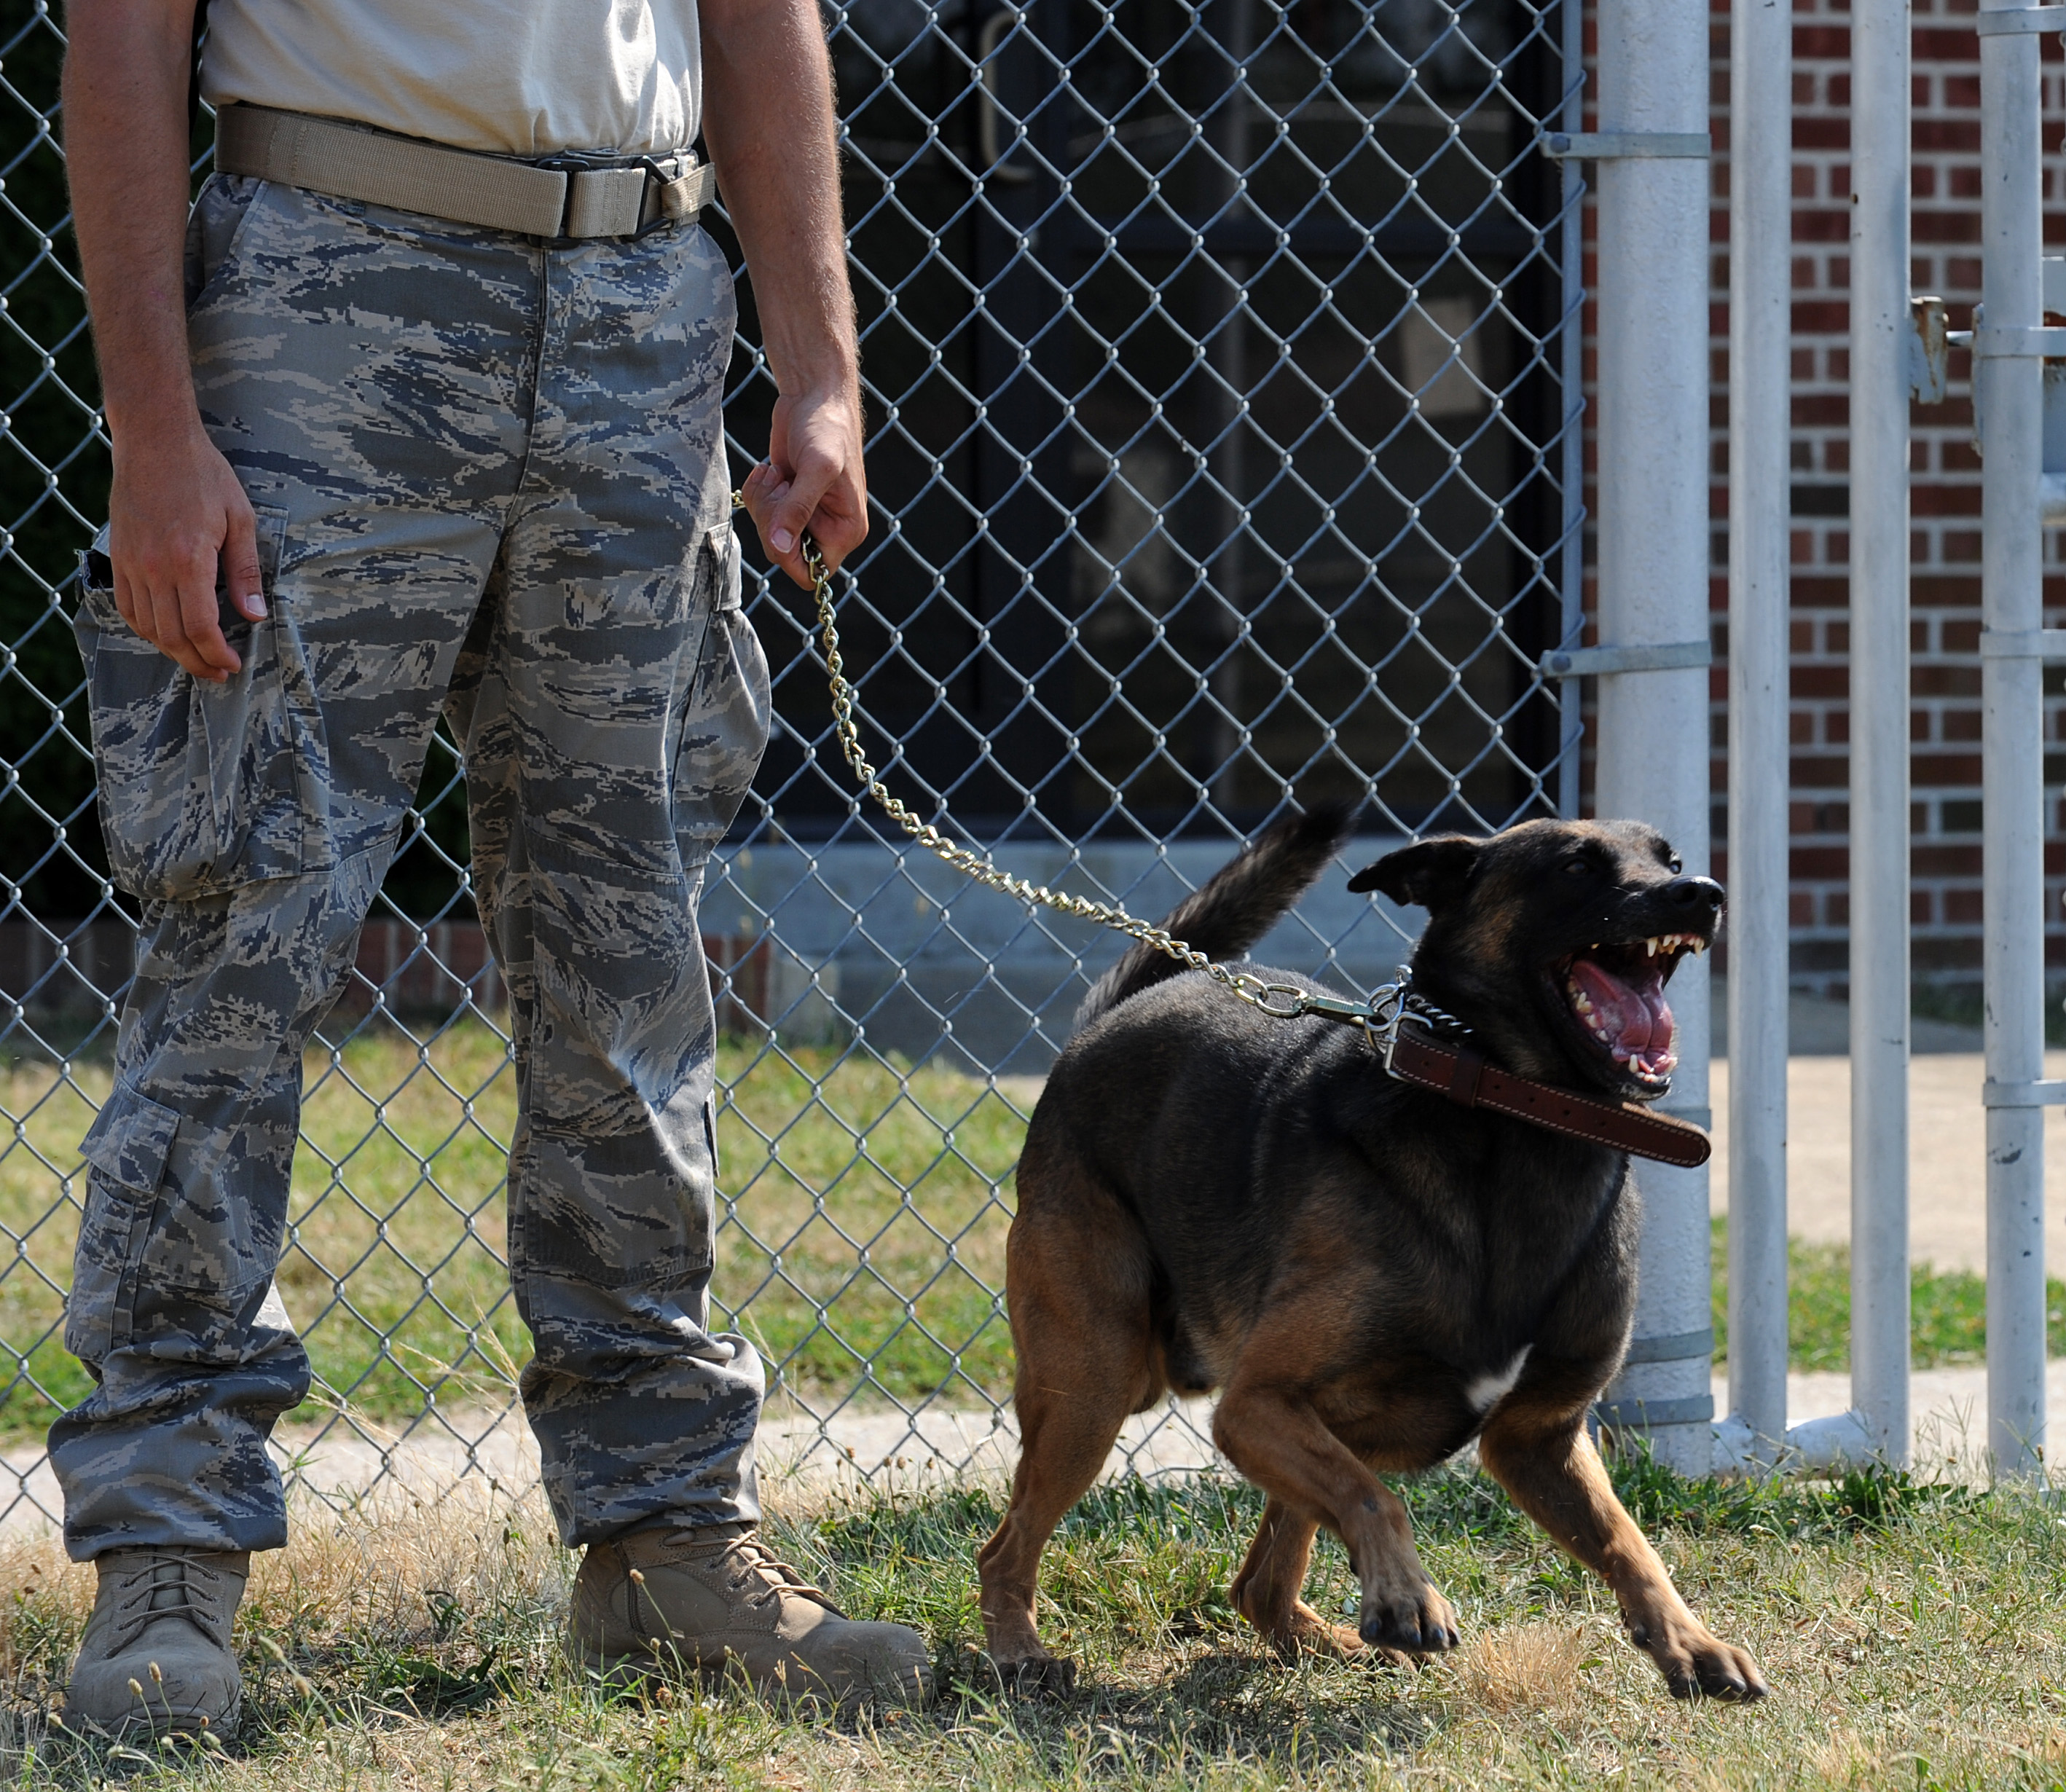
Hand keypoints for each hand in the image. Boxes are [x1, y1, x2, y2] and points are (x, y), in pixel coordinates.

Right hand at [107, 420, 264, 681]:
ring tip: (196, 659)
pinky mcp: (118, 555)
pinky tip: (165, 634)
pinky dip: (145, 629)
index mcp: (188, 559)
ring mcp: (130, 562)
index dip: (216, 653)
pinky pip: (127, 606)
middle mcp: (153, 566)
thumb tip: (255, 615)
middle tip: (218, 673)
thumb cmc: (203, 475)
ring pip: (146, 626)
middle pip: (171, 635)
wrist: (154, 441)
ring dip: (171, 650)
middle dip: (197, 662)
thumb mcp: (240, 520)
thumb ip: (245, 572)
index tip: (233, 665)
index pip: (200, 626)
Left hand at [738, 384, 866, 588]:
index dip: (789, 554)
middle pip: (785, 552)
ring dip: (764, 501)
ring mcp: (805, 513)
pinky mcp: (786, 498)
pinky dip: (758, 490)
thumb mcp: (816, 468)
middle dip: (772, 519)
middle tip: (780, 486)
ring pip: (769, 533)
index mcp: (845, 529)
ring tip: (777, 473)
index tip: (779, 524)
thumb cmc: (827, 427)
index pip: (814, 571)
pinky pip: (761, 511)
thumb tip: (780, 546)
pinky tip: (770, 469)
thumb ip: (798, 510)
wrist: (814, 394)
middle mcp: (827, 526)